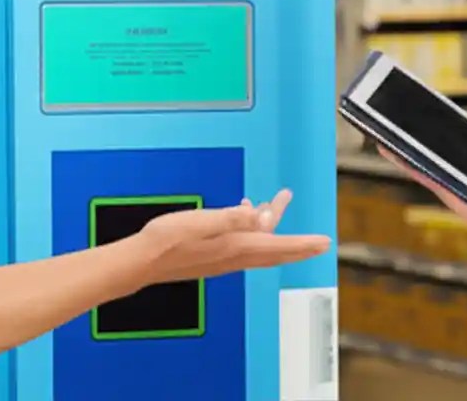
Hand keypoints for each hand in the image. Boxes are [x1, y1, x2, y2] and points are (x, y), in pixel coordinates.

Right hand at [134, 189, 330, 284]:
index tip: (324, 243)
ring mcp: (224, 259)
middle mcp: (234, 256)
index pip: (279, 245)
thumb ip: (230, 217)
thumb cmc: (167, 240)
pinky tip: (241, 215)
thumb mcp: (200, 221)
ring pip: (260, 245)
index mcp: (235, 246)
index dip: (304, 244)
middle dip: (298, 242)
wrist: (142, 261)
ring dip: (272, 227)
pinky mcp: (213, 257)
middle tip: (318, 240)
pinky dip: (251, 230)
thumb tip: (257, 215)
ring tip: (274, 204)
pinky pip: (243, 244)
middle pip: (275, 249)